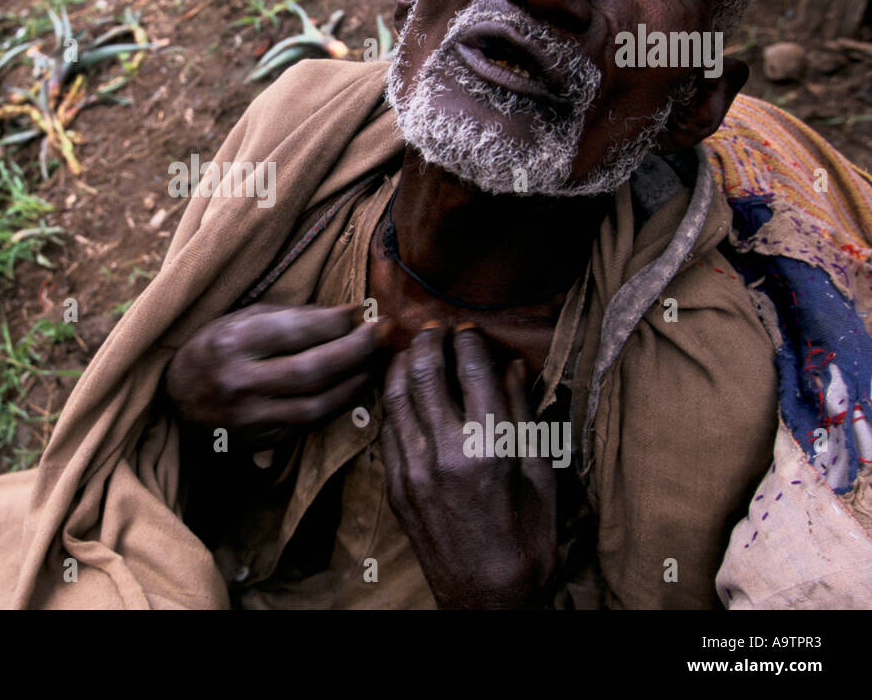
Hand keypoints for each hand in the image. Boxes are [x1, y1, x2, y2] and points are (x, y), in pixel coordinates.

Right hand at [163, 303, 390, 448]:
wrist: (174, 400)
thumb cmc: (214, 348)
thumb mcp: (239, 320)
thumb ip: (290, 317)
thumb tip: (348, 314)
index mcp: (231, 342)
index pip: (296, 330)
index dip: (337, 321)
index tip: (364, 311)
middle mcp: (239, 382)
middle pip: (313, 369)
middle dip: (357, 350)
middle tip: (385, 333)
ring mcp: (249, 418)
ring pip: (317, 404)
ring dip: (355, 382)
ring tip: (377, 363)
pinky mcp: (258, 442)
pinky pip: (308, 425)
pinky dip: (337, 406)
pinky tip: (354, 388)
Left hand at [380, 325, 556, 607]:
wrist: (488, 598)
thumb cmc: (527, 539)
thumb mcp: (540, 474)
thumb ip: (522, 416)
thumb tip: (511, 367)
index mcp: (490, 447)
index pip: (472, 370)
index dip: (468, 341)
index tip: (468, 330)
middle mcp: (446, 452)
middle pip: (426, 372)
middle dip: (429, 341)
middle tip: (435, 329)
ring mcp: (414, 469)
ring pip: (396, 395)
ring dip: (402, 363)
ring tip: (413, 349)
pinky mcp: (396, 486)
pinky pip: (386, 428)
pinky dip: (392, 401)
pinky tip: (401, 391)